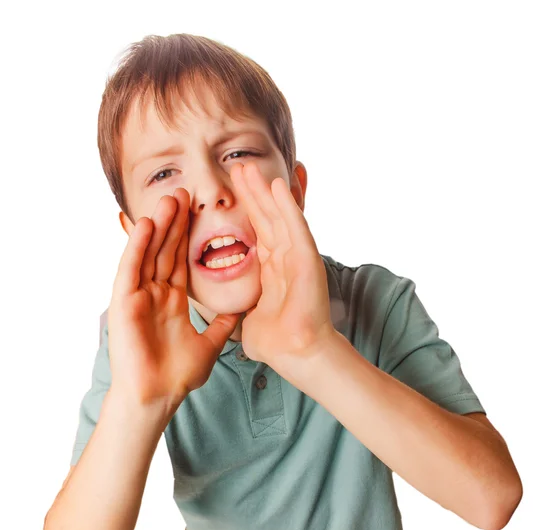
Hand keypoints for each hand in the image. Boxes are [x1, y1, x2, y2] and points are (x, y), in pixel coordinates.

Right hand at [107, 190, 239, 415]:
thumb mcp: (210, 343)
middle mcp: (154, 293)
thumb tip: (243, 311)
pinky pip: (131, 269)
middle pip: (165, 250)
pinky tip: (148, 225)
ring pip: (148, 253)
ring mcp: (137, 296)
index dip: (189, 236)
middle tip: (186, 193)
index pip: (181, 259)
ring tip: (171, 199)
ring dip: (159, 226)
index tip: (200, 213)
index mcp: (172, 300)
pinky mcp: (123, 302)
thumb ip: (223, 324)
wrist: (158, 397)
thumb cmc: (178, 374)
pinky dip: (138, 246)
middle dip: (176, 222)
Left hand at [230, 162, 334, 368]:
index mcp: (273, 270)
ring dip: (264, 191)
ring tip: (248, 168)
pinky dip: (287, 205)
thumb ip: (242, 309)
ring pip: (279, 216)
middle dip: (252, 193)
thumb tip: (230, 316)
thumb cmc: (275, 342)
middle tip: (238, 168)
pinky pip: (296, 227)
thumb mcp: (248, 318)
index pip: (258, 232)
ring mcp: (298, 257)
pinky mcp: (308, 259)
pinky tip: (278, 184)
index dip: (246, 210)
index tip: (232, 191)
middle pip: (267, 218)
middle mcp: (286, 259)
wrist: (294, 354)